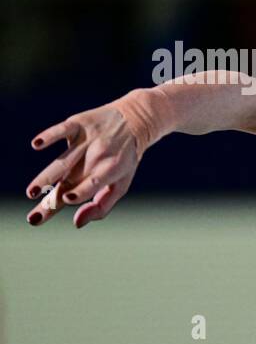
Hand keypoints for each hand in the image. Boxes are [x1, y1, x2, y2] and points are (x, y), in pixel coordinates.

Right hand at [26, 102, 142, 227]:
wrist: (135, 120)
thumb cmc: (124, 159)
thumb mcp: (120, 184)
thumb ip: (101, 206)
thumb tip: (76, 224)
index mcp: (110, 172)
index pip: (91, 186)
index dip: (80, 192)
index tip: (66, 200)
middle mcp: (98, 157)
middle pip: (71, 181)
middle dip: (53, 198)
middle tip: (34, 217)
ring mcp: (87, 140)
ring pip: (64, 161)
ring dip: (47, 177)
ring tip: (32, 192)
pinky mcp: (78, 124)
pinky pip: (62, 130)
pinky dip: (50, 136)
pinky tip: (37, 144)